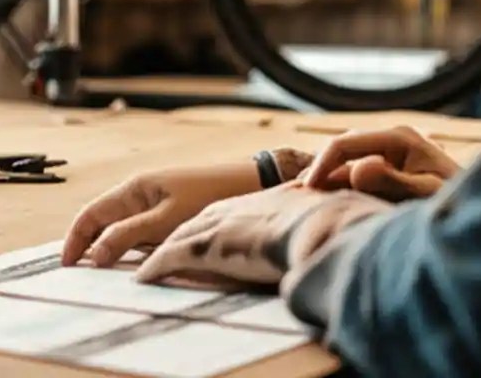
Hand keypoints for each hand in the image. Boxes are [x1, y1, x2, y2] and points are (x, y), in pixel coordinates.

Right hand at [61, 161, 285, 266]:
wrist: (248, 184)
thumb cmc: (207, 196)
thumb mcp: (164, 220)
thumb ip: (128, 236)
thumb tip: (94, 256)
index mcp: (132, 189)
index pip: (90, 215)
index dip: (74, 240)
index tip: (66, 265)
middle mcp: (138, 195)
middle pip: (101, 223)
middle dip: (88, 247)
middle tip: (78, 277)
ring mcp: (153, 205)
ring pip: (120, 231)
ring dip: (108, 250)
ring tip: (100, 277)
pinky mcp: (168, 215)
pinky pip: (139, 235)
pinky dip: (130, 250)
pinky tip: (133, 266)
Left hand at [134, 184, 389, 284]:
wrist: (326, 221)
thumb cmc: (334, 222)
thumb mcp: (324, 217)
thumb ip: (318, 225)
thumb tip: (336, 234)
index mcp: (261, 202)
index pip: (225, 213)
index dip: (211, 225)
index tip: (202, 235)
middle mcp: (235, 209)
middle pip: (195, 221)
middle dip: (177, 234)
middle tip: (159, 246)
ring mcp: (220, 225)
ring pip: (178, 237)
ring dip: (160, 251)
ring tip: (145, 266)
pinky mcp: (210, 246)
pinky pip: (172, 257)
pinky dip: (156, 267)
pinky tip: (144, 278)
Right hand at [297, 126, 459, 200]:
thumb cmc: (458, 203)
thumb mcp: (426, 194)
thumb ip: (393, 182)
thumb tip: (359, 169)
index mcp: (399, 138)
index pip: (344, 144)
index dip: (321, 166)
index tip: (306, 193)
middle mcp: (394, 138)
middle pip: (343, 150)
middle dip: (322, 172)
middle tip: (298, 199)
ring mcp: (394, 152)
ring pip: (350, 161)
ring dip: (331, 180)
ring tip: (307, 201)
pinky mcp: (394, 167)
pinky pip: (360, 172)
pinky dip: (344, 185)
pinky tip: (330, 201)